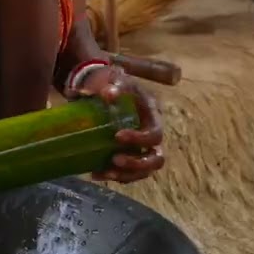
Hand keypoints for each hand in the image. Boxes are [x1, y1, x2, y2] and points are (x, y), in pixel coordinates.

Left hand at [69, 64, 164, 183]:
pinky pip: (131, 173)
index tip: (117, 136)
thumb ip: (112, 85)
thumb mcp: (114, 78)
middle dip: (136, 163)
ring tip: (105, 173)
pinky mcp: (133, 155)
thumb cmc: (112, 84)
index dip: (140, 140)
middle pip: (157, 159)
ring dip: (127, 175)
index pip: (155, 133)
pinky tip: (96, 173)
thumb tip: (107, 94)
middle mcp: (153, 133)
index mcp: (153, 114)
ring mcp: (145, 147)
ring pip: (146, 171)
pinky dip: (115, 175)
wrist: (103, 89)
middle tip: (114, 159)